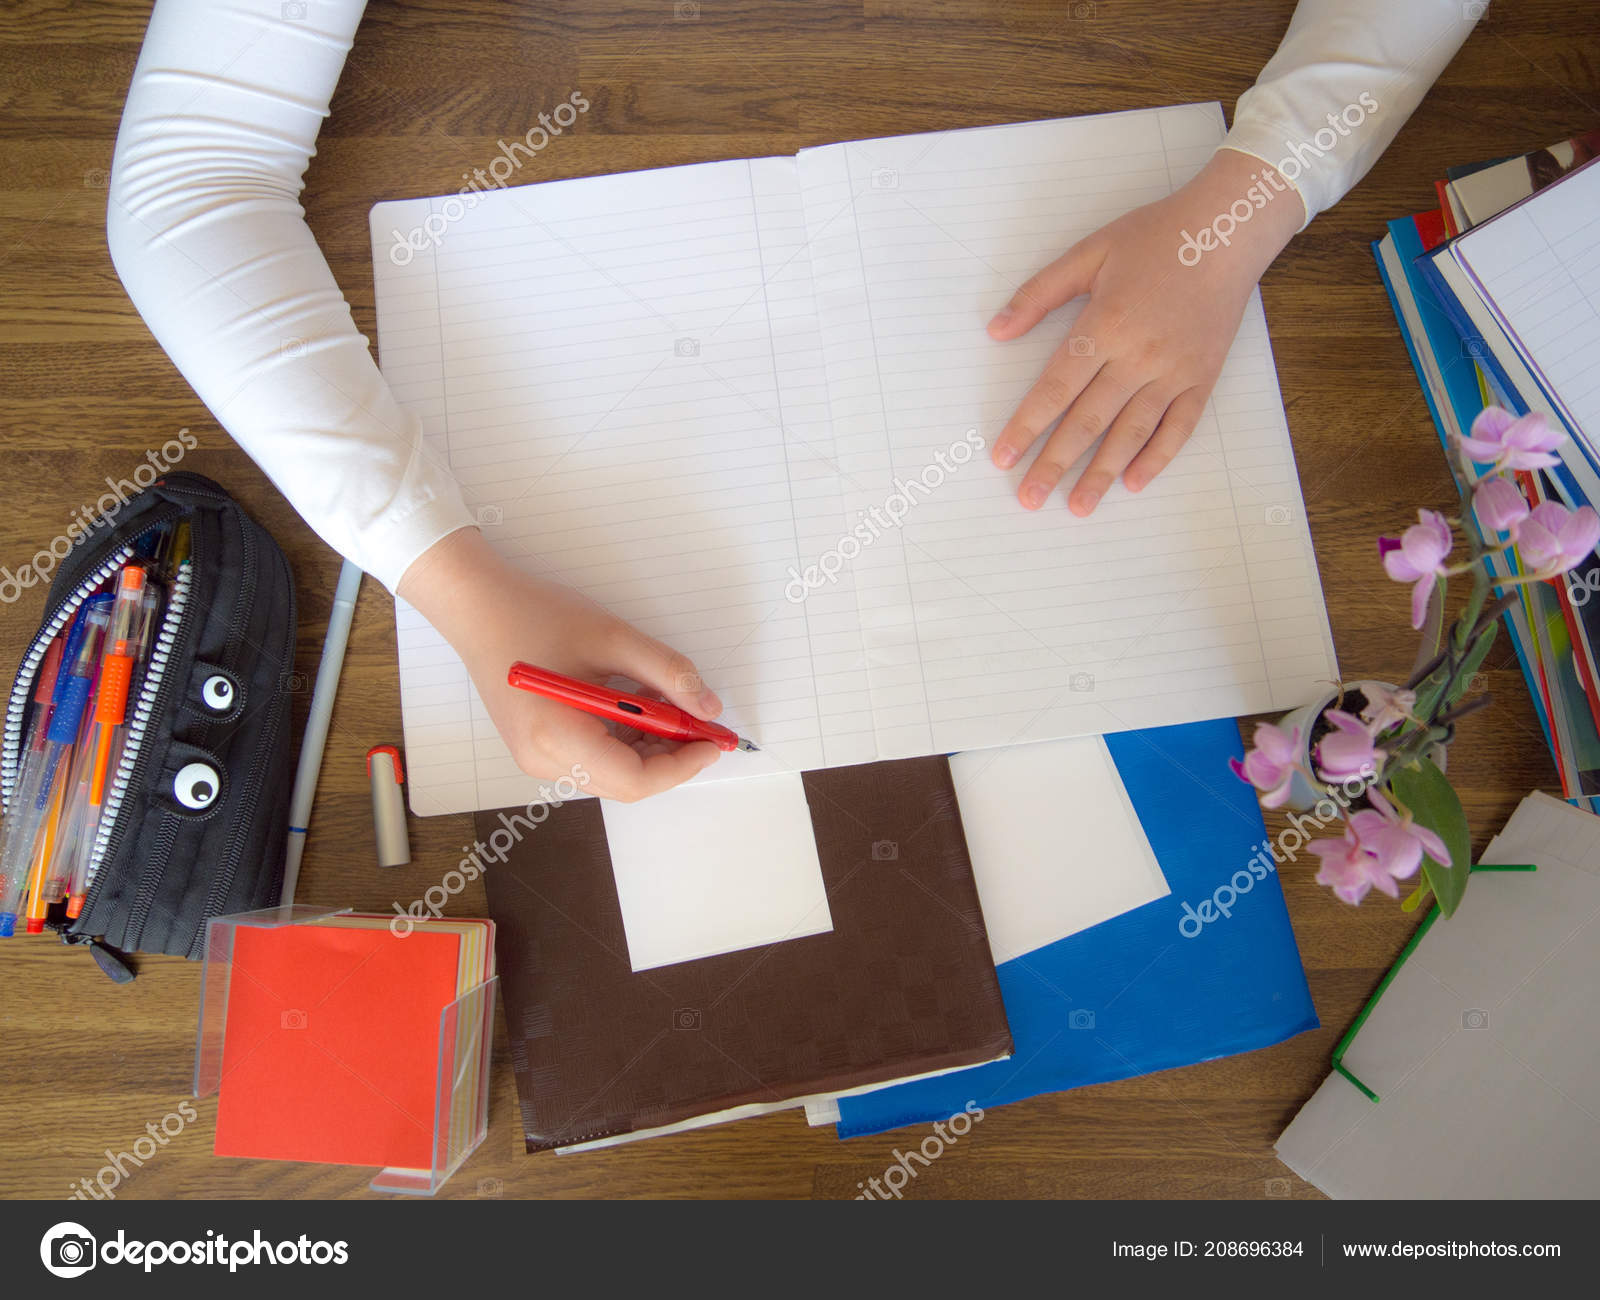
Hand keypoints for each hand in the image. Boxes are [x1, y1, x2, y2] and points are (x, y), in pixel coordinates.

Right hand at [397, 528, 723, 800]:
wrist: (477, 606)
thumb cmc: (535, 615)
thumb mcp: (612, 637)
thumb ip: (667, 673)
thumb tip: (709, 707)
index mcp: (556, 737)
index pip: (633, 779)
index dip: (680, 765)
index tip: (711, 740)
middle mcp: (542, 760)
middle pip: (625, 782)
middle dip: (671, 758)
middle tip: (703, 725)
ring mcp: (536, 757)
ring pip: (612, 772)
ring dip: (651, 748)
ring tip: (673, 708)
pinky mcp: (537, 747)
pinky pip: (594, 758)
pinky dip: (627, 740)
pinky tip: (642, 707)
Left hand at [987, 148, 1302, 514]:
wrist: (1227, 230)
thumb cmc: (1154, 238)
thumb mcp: (1089, 253)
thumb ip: (1039, 294)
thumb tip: (996, 330)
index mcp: (1105, 325)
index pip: (1055, 389)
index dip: (1026, 426)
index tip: (1003, 458)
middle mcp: (1139, 356)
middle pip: (1088, 421)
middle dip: (1054, 464)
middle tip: (1029, 498)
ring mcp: (1174, 371)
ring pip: (1131, 434)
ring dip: (1101, 474)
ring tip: (1076, 507)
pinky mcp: (1202, 378)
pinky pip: (1179, 428)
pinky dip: (1157, 458)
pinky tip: (1134, 483)